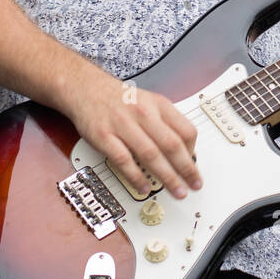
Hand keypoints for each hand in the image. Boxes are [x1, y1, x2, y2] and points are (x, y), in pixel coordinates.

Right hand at [61, 64, 200, 198]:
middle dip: (186, 169)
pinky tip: (144, 187)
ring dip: (166, 177)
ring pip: (151, 154)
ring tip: (175, 191)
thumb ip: (167, 123)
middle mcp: (143, 113)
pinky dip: (136, 177)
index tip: (194, 166)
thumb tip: (185, 150)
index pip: (186, 130)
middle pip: (172, 145)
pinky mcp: (104, 136)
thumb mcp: (150, 102)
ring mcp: (123, 124)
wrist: (86, 87)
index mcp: (159, 105)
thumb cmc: (120, 99)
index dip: (193, 152)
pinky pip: (123, 160)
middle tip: (193, 185)